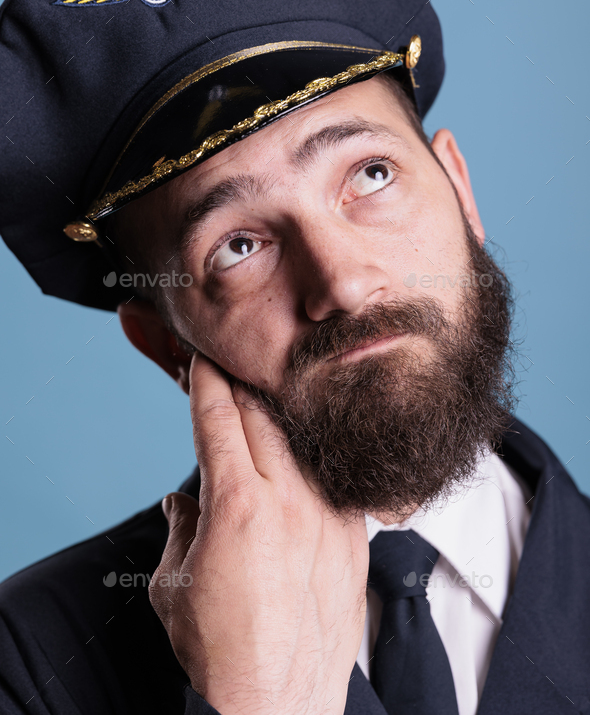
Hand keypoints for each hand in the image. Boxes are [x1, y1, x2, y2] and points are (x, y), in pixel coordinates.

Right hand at [149, 352, 368, 714]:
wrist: (279, 706)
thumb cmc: (221, 654)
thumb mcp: (173, 587)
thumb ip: (180, 529)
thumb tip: (181, 503)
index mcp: (236, 507)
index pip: (218, 420)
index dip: (206, 383)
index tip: (203, 361)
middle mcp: (287, 502)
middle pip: (262, 417)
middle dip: (240, 388)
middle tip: (230, 373)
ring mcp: (328, 517)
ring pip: (301, 440)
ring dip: (279, 418)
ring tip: (267, 405)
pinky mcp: (353, 536)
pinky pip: (332, 478)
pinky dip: (312, 459)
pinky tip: (302, 455)